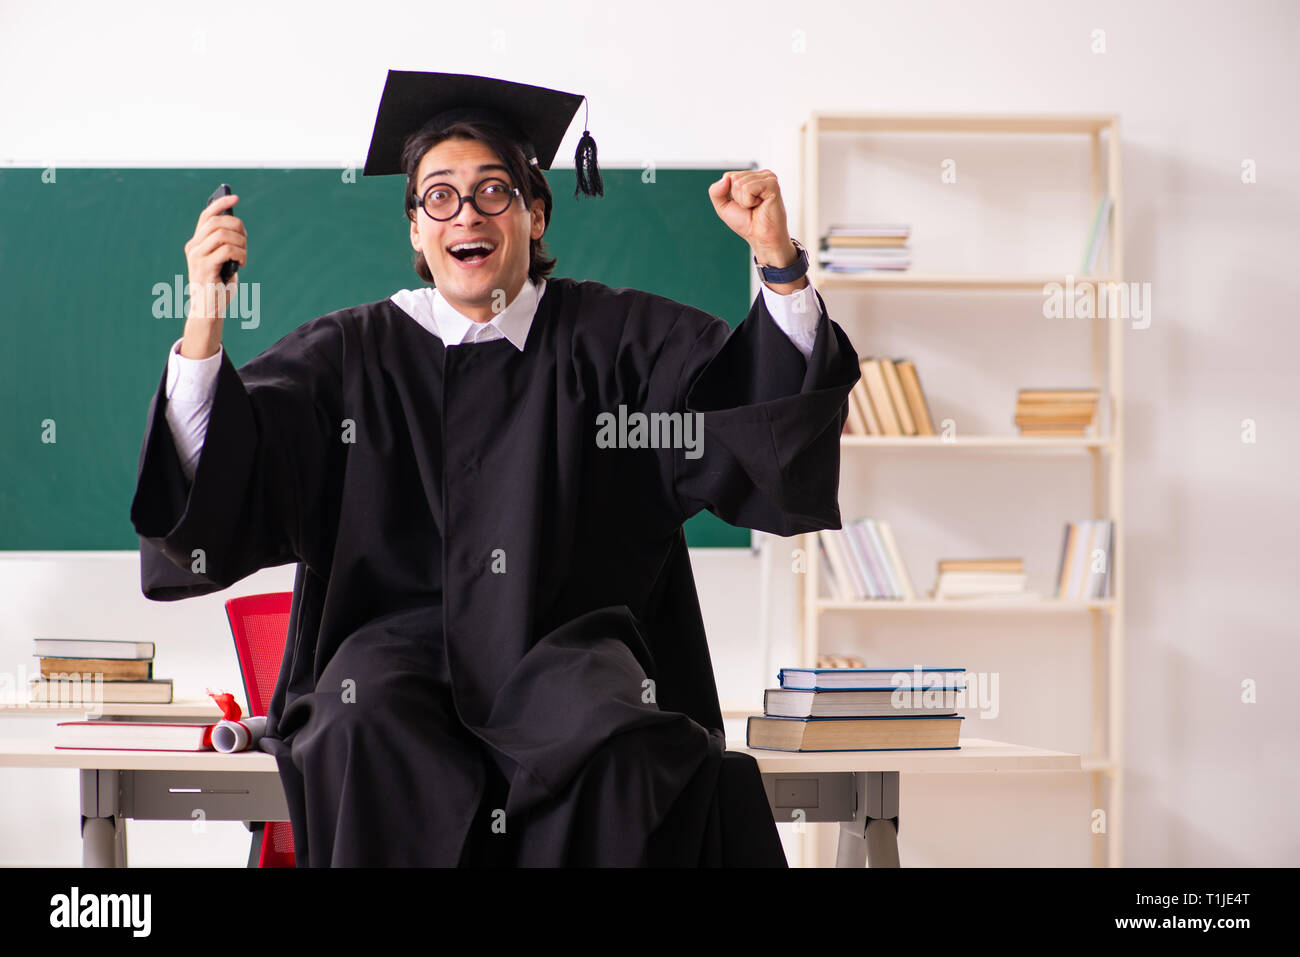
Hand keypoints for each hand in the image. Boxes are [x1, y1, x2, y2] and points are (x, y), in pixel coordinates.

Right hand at [184, 192, 246, 321]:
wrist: (208, 310)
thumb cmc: (218, 286)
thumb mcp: (223, 261)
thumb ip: (225, 244)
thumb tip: (238, 227)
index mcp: (196, 243)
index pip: (206, 216)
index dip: (220, 204)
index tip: (235, 197)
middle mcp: (193, 247)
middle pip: (217, 223)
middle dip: (237, 227)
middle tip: (245, 240)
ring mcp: (196, 257)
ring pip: (223, 235)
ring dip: (241, 244)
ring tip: (243, 256)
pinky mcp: (204, 267)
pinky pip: (226, 250)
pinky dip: (240, 254)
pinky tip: (241, 264)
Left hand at [708, 169, 795, 266]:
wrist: (761, 238)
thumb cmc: (747, 223)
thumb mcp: (723, 207)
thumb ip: (715, 191)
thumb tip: (725, 179)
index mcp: (750, 177)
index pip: (728, 176)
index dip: (729, 195)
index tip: (742, 205)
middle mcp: (759, 175)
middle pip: (733, 179)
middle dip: (736, 198)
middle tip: (750, 207)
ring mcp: (767, 178)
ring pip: (739, 183)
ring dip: (743, 201)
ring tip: (755, 207)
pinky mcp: (772, 184)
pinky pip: (748, 188)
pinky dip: (749, 201)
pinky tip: (760, 205)